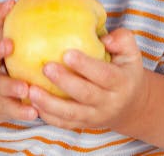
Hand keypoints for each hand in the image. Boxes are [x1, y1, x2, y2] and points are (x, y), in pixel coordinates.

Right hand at [0, 0, 38, 123]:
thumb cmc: (14, 66)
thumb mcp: (17, 48)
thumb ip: (35, 35)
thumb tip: (74, 16)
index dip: (0, 14)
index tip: (11, 3)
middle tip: (9, 45)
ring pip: (0, 85)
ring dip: (11, 86)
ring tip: (24, 88)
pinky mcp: (1, 105)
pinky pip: (11, 109)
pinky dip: (21, 111)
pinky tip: (34, 112)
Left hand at [27, 27, 148, 130]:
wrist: (132, 106)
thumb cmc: (126, 71)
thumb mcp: (131, 54)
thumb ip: (122, 40)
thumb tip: (104, 39)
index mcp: (121, 83)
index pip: (104, 75)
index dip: (86, 65)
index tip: (67, 53)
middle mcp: (109, 102)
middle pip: (85, 94)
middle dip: (64, 81)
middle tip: (46, 67)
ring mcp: (95, 116)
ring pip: (71, 113)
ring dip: (50, 103)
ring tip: (31, 90)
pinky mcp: (83, 124)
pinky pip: (64, 123)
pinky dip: (48, 115)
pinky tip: (32, 103)